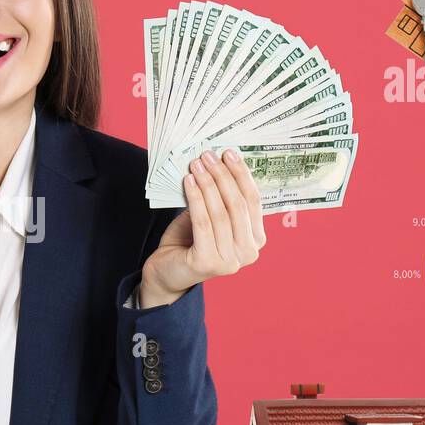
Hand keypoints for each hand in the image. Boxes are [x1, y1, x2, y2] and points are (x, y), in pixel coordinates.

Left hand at [140, 148, 265, 307]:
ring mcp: (230, 261)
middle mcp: (249, 253)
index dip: (241, 175)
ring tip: (196, 165)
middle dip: (222, 176)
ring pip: (220, 212)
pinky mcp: (208, 263)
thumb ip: (221, 198)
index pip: (254, 201)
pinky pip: (203, 223)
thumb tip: (219, 162)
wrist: (167, 271)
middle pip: (238, 205)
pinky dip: (196, 199)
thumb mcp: (211, 216)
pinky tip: (189, 182)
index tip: (228, 153)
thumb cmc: (190, 240)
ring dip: (208, 184)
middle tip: (208, 155)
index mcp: (256, 240)